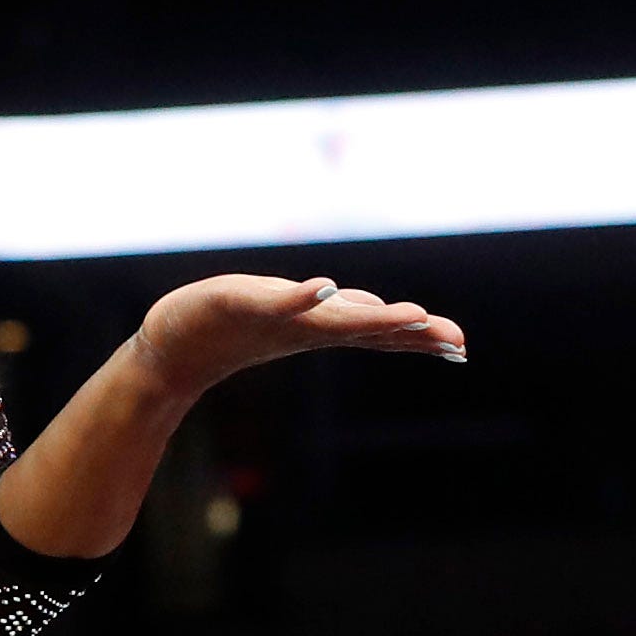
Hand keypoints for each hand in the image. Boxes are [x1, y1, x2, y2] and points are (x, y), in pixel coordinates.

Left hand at [132, 274, 464, 394]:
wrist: (174, 348)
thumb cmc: (238, 330)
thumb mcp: (298, 319)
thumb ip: (343, 317)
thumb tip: (392, 315)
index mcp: (324, 328)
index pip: (380, 333)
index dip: (421, 339)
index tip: (461, 346)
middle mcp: (308, 326)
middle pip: (366, 328)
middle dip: (409, 332)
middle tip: (452, 338)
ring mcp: (279, 317)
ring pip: (332, 320)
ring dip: (367, 317)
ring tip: (405, 315)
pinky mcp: (245, 304)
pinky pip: (279, 301)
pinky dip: (302, 296)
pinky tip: (323, 287)